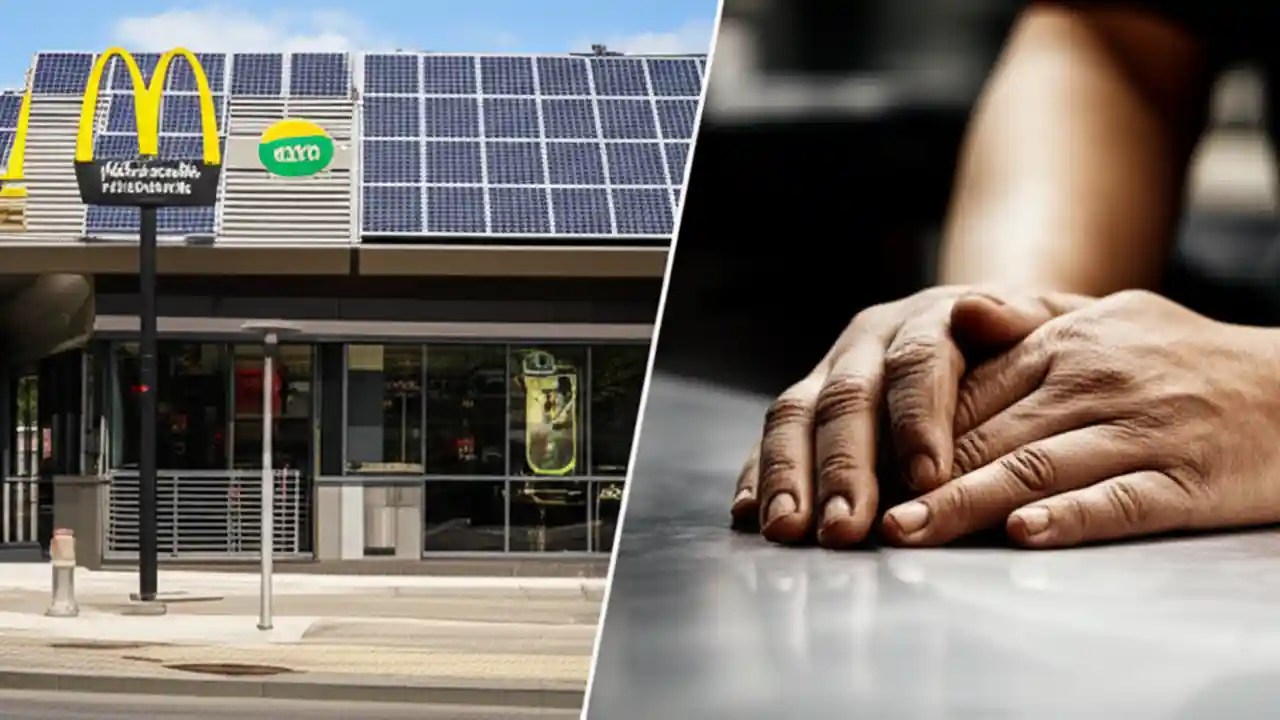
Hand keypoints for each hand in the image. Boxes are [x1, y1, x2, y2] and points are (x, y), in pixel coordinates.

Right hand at [731, 286, 1090, 547]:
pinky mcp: (805, 407)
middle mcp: (869, 343)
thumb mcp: (1046, 321)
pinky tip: (750, 514)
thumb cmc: (1026, 344)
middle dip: (842, 466)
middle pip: (845, 396)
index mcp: (927, 320)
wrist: (983, 326)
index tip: (928, 479)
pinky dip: (758, 474)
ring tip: (788, 529)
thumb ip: (1021, 318)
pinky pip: (770, 436)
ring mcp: (829, 373)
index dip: (918, 419)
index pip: (918, 362)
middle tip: (846, 527)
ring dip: (788, 474)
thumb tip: (980, 310)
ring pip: (795, 413)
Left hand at [882, 289, 1279, 547]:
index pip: (966, 391)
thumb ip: (1027, 323)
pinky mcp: (1186, 480)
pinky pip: (1119, 500)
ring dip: (967, 503)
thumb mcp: (1105, 320)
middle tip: (858, 512)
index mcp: (1065, 343)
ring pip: (1037, 468)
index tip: (856, 468)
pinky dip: (1070, 517)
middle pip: (987, 434)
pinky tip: (1026, 534)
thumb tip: (954, 312)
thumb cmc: (1185, 364)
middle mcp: (1095, 380)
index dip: (906, 436)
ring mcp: (1142, 430)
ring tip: (911, 531)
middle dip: (917, 478)